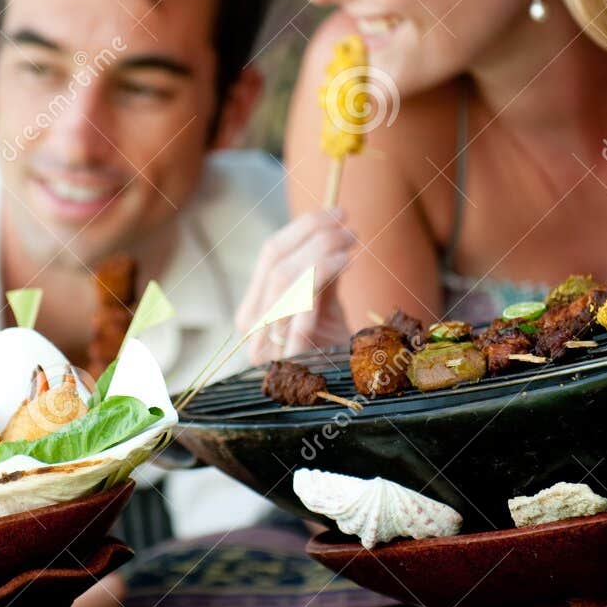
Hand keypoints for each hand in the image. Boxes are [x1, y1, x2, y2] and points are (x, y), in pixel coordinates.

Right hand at [237, 209, 356, 363]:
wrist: (352, 395)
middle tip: (347, 220)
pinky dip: (324, 272)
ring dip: (321, 249)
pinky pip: (302, 302)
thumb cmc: (339, 352)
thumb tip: (329, 227)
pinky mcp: (290, 356)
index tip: (335, 211)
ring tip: (352, 239)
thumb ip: (318, 271)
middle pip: (275, 262)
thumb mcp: (325, 303)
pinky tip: (347, 259)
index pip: (269, 256)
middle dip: (314, 233)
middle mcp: (253, 330)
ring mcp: (268, 344)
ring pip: (285, 277)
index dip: (302, 228)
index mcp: (255, 314)